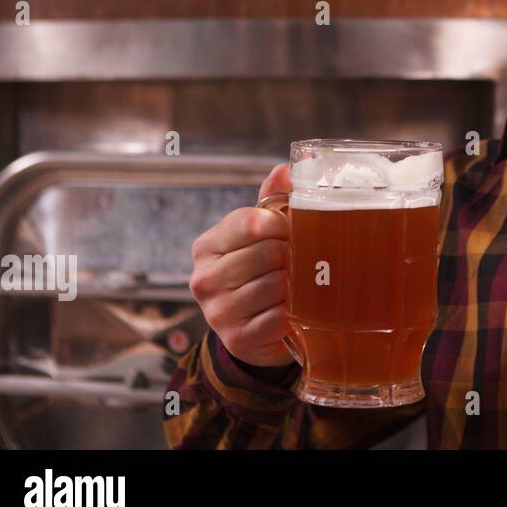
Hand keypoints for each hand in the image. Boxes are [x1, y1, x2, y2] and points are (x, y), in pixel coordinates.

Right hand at [188, 163, 293, 367]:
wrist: (257, 329)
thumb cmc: (263, 270)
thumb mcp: (263, 232)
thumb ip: (273, 199)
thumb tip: (286, 168)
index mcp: (207, 245)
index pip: (251, 221)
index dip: (282, 224)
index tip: (293, 230)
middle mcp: (203, 278)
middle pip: (267, 253)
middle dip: (293, 255)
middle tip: (303, 260)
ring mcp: (217, 311)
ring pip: (275, 286)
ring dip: (296, 285)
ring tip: (299, 285)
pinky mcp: (236, 339)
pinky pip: (278, 318)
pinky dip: (293, 313)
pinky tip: (294, 310)